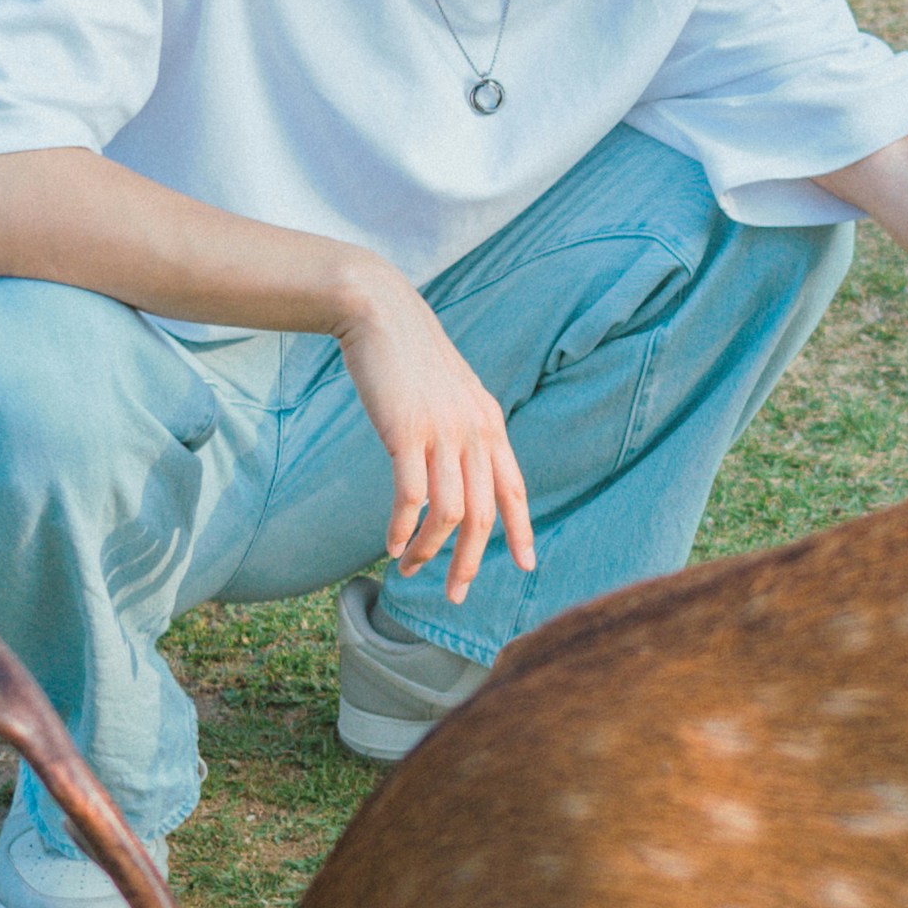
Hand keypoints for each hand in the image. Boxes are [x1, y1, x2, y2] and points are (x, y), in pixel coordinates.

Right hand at [339, 278, 535, 599]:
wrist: (379, 312)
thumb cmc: (410, 357)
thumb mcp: (452, 392)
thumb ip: (464, 428)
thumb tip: (464, 469)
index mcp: (489, 423)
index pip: (514, 489)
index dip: (522, 531)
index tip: (527, 566)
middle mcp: (473, 431)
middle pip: (482, 514)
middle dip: (470, 562)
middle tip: (456, 596)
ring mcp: (441, 432)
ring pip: (448, 513)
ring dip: (428, 552)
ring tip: (407, 569)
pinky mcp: (405, 431)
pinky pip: (411, 496)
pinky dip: (402, 527)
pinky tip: (390, 544)